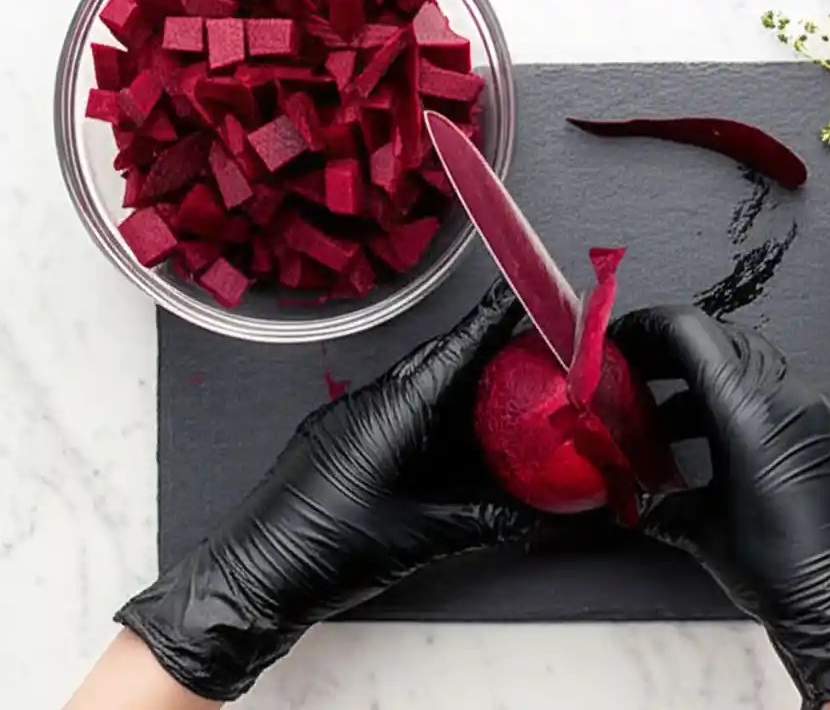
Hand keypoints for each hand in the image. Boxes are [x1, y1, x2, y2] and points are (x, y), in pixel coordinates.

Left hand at [116, 281, 529, 701]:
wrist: (252, 581)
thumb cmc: (319, 553)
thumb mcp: (418, 538)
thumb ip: (483, 521)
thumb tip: (529, 515)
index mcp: (388, 415)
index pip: (451, 354)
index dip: (488, 323)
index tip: (517, 297)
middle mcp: (364, 407)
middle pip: (434, 363)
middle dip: (479, 351)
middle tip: (522, 349)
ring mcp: (345, 422)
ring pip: (412, 388)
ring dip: (453, 387)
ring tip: (496, 395)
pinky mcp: (334, 442)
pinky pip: (389, 411)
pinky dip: (426, 414)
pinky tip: (447, 439)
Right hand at [611, 306, 829, 708]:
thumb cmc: (778, 570)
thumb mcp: (697, 528)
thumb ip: (656, 497)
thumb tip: (632, 491)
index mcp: (751, 414)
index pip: (692, 332)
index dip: (647, 326)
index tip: (619, 341)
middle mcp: (789, 400)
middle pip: (719, 337)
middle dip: (668, 348)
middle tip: (632, 369)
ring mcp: (813, 410)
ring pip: (748, 359)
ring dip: (700, 373)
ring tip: (660, 410)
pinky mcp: (826, 428)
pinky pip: (775, 388)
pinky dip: (734, 395)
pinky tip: (706, 433)